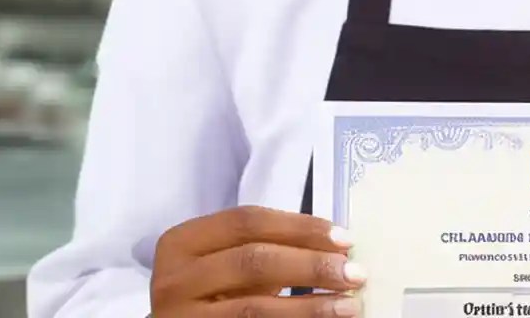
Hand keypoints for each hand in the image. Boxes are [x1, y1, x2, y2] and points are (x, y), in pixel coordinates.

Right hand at [151, 205, 364, 317]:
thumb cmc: (209, 292)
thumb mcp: (226, 263)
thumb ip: (266, 248)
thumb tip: (335, 248)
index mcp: (182, 242)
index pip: (248, 221)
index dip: (300, 227)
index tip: (344, 238)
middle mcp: (174, 279)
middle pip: (254, 261)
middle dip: (312, 265)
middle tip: (354, 272)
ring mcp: (182, 317)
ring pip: (256, 307)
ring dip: (311, 305)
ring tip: (349, 304)